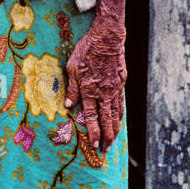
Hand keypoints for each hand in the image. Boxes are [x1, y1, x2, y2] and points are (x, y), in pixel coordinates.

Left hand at [64, 17, 126, 151]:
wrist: (107, 38)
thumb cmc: (86, 51)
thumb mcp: (72, 68)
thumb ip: (72, 89)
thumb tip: (68, 105)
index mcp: (89, 90)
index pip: (91, 117)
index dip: (94, 132)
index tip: (95, 144)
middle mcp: (103, 92)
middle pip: (106, 120)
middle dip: (107, 137)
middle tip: (106, 150)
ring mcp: (114, 88)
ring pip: (116, 114)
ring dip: (115, 129)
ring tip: (114, 140)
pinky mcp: (121, 82)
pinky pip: (120, 103)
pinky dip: (120, 114)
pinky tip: (119, 120)